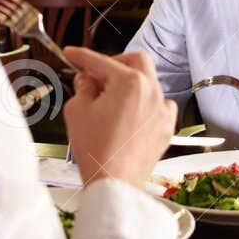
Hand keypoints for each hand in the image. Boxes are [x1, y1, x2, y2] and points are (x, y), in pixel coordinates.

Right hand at [63, 47, 176, 188]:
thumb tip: (87, 81)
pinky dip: (144, 103)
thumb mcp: (77, 112)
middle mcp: (152, 92)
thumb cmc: (97, 151)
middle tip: (96, 73)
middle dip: (114, 62)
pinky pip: (158, 105)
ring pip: (149, 82)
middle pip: (136, 61)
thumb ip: (82, 88)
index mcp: (130, 83)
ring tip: (109, 98)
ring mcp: (162, 110)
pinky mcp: (165, 127)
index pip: (102, 61)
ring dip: (130, 83)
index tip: (73, 54)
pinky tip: (129, 113)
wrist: (114, 184)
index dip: (83, 56)